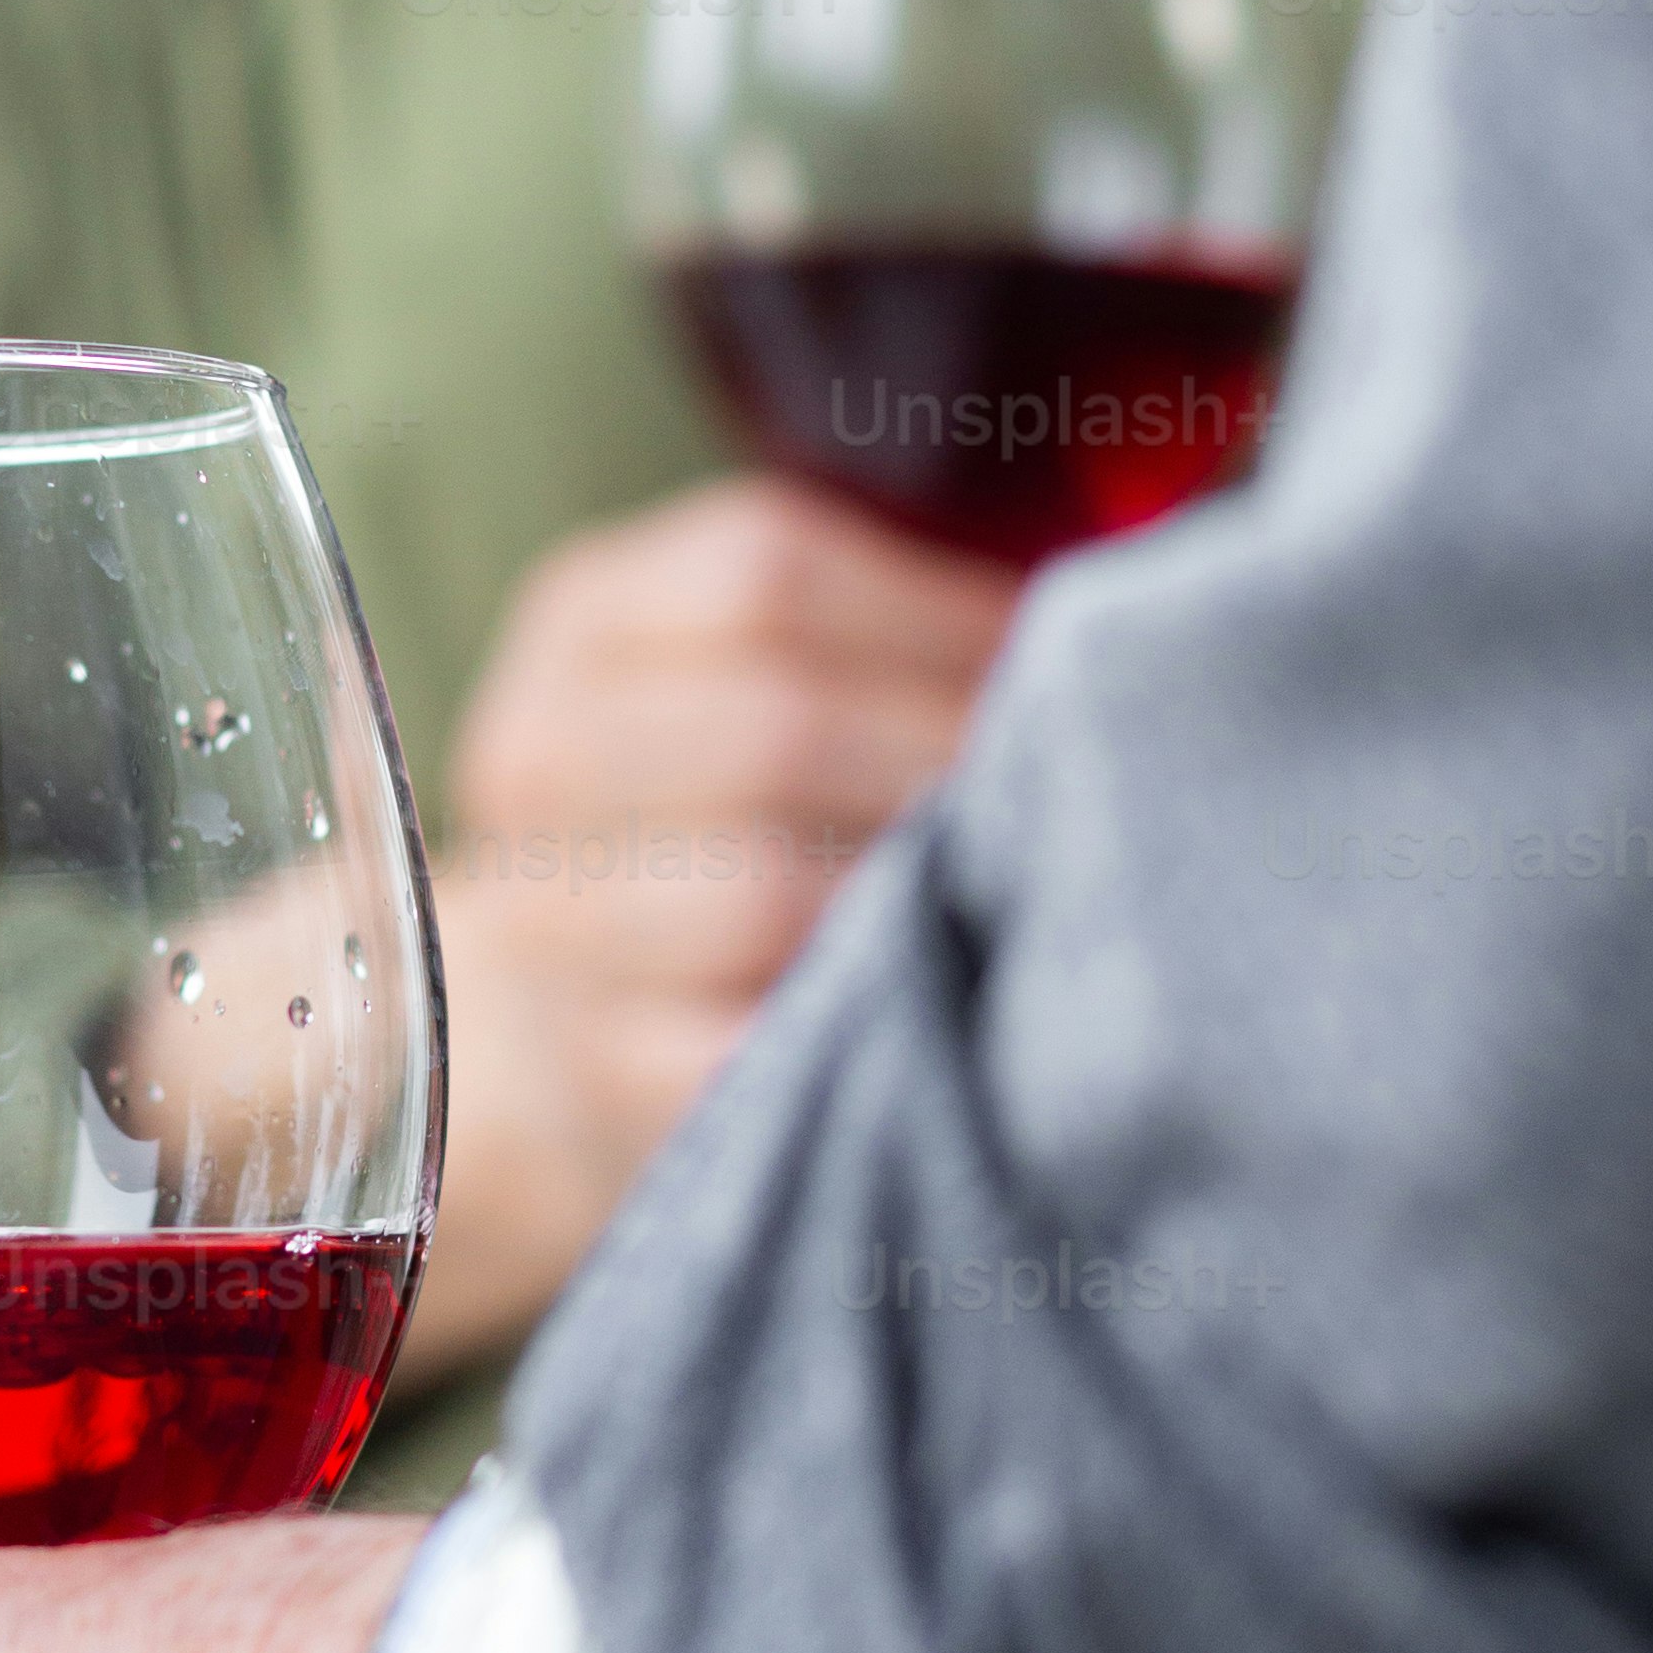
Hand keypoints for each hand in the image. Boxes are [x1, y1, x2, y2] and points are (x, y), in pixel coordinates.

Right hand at [409, 478, 1016, 1376]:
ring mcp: (552, 926)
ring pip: (762, 896)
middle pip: (775, 731)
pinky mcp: (598, 1074)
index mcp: (592, 623)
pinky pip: (748, 1049)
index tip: (1057, 658)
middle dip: (954, 764)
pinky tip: (956, 1007)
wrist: (531, 1027)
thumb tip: (1120, 611)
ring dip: (924, 897)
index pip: (764, 578)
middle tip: (1082, 793)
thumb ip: (887, 632)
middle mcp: (542, 756)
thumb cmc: (717, 823)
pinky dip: (866, 1025)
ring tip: (1032, 892)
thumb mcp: (747, 677)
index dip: (941, 617)